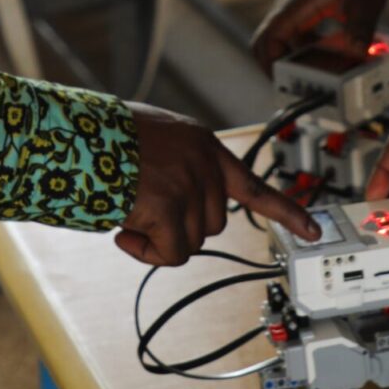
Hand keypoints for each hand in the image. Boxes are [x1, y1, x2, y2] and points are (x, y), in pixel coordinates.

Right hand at [117, 104, 319, 264]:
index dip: (285, 211)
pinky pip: (170, 254)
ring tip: (128, 212)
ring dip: (158, 239)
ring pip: (190, 243)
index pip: (253, 184)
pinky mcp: (170, 208)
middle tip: (142, 211)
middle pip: (210, 223)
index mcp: (202, 145)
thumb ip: (179, 167)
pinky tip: (124, 230)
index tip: (313, 231)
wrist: (75, 134)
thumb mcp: (156, 141)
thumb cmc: (103, 138)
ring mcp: (190, 185)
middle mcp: (203, 163)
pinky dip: (145, 252)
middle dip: (178, 227)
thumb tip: (179, 211)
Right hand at [250, 0, 388, 72]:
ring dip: (292, 57)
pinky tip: (327, 57)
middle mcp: (290, 4)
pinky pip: (297, 31)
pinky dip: (305, 48)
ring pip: (282, 37)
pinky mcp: (306, 6)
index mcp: (297, 2)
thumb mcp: (366, 1)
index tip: (283, 83)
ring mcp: (297, 4)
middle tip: (293, 87)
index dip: (270, 62)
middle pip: (267, 39)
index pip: (269, 37)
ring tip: (314, 77)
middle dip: (274, 65)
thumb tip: (357, 54)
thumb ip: (360, 28)